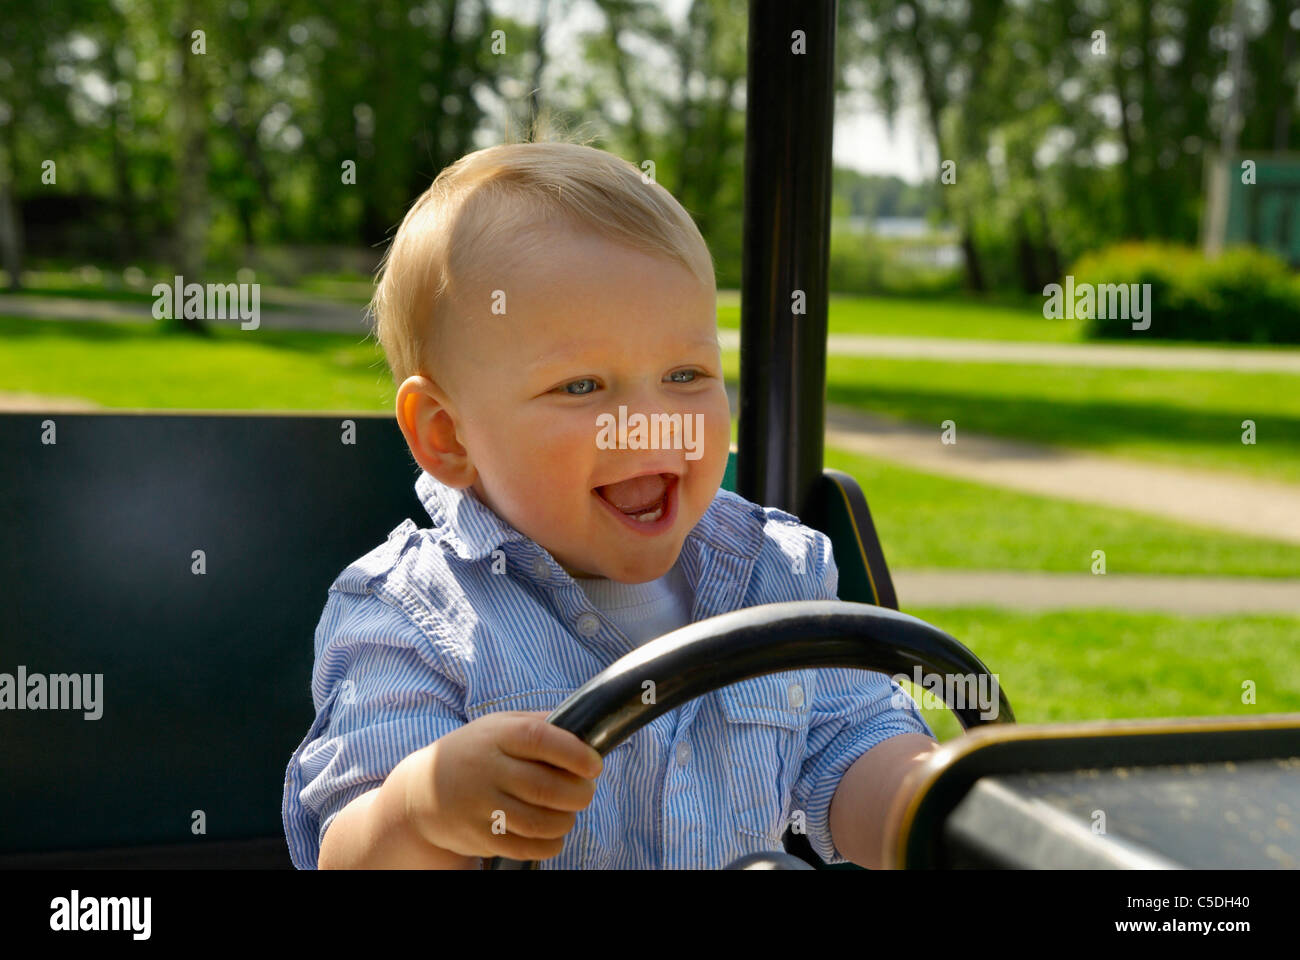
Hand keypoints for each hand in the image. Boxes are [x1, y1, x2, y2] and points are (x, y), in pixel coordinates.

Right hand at [402, 710, 602, 861]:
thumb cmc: (473, 753)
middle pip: (546, 787)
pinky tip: (553, 833)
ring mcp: (481, 807)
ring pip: (540, 822)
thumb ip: (536, 723)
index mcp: (497, 736)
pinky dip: (551, 843)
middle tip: (585, 790)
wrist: (421, 793)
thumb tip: (583, 726)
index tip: (595, 764)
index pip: (541, 739)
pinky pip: (528, 847)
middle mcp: (487, 770)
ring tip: (568, 811)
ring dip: (566, 820)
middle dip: (579, 793)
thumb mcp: (497, 726)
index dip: (575, 753)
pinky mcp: (481, 838)